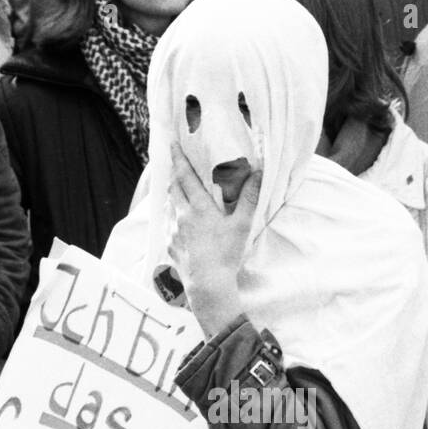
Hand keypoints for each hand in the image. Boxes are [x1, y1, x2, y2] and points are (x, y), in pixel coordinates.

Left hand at [168, 141, 260, 336]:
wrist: (208, 285)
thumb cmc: (226, 254)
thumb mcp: (242, 225)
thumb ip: (249, 197)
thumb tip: (258, 172)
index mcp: (198, 207)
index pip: (184, 175)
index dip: (178, 157)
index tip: (171, 142)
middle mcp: (181, 215)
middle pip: (173, 187)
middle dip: (174, 172)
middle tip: (175, 162)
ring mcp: (173, 231)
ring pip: (170, 206)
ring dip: (174, 196)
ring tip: (181, 192)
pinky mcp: (170, 246)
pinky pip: (169, 225)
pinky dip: (174, 217)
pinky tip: (181, 222)